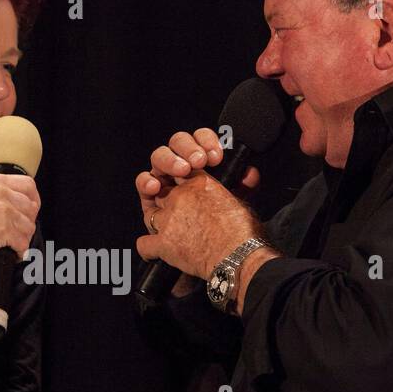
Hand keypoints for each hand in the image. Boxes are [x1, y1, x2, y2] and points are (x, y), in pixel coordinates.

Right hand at [0, 172, 39, 258]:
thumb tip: (20, 201)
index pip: (28, 184)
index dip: (33, 198)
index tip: (31, 207)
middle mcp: (1, 192)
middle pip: (31, 206)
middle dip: (28, 221)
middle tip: (20, 228)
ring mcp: (4, 210)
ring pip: (29, 226)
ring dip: (24, 237)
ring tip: (14, 241)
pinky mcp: (5, 230)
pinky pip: (23, 242)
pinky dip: (20, 251)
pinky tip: (14, 252)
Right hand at [135, 127, 259, 219]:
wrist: (212, 252)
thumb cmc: (222, 224)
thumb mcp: (235, 204)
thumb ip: (242, 186)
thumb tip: (250, 174)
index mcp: (201, 161)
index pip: (201, 139)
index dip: (207, 141)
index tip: (216, 156)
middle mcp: (180, 166)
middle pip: (178, 142)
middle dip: (188, 148)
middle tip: (199, 161)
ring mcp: (163, 180)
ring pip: (159, 157)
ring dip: (169, 160)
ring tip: (181, 171)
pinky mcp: (149, 198)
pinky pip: (143, 183)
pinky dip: (147, 181)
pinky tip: (155, 187)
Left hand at [136, 130, 262, 278]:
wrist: (239, 257)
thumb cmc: (245, 232)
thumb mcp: (243, 201)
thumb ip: (239, 185)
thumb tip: (249, 174)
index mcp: (200, 182)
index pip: (180, 174)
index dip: (178, 181)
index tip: (182, 189)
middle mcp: (180, 196)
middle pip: (161, 191)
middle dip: (162, 198)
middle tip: (172, 211)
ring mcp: (169, 218)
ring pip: (150, 214)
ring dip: (157, 223)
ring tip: (167, 233)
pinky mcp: (163, 243)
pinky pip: (144, 244)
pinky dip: (148, 251)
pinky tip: (154, 253)